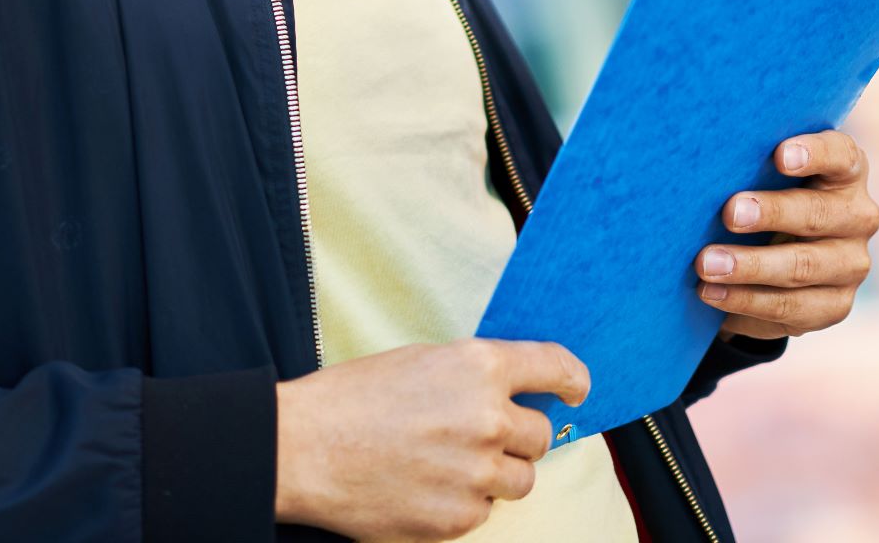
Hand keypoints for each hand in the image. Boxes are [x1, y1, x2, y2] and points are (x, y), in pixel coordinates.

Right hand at [274, 338, 591, 541]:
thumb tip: (510, 391)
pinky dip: (464, 503)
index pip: (556, 367)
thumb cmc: (352, 398)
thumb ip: (472, 375)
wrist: (303, 449)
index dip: (572, 381)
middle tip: (480, 436)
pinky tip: (425, 486)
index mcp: (479, 367)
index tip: (574, 392)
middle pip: (540, 436)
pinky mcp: (458, 517)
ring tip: (450, 465)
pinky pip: (484, 512)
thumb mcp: (419, 361)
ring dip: (496, 474)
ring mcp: (476, 473)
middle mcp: (488, 418)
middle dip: (518, 437)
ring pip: (520, 481)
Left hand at [694, 129, 877, 339]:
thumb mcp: (761, 177)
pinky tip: (712, 293)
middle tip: (729, 213)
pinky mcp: (836, 304)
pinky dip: (746, 300)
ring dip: (750, 266)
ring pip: (803, 265)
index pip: (841, 155)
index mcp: (845, 172)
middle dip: (771, 213)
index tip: (780, 156)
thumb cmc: (763, 196)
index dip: (815, 153)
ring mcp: (851, 263)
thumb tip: (699, 169)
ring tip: (707, 264)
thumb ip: (749, 168)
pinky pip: (790, 306)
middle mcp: (857, 215)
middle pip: (818, 213)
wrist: (774, 260)